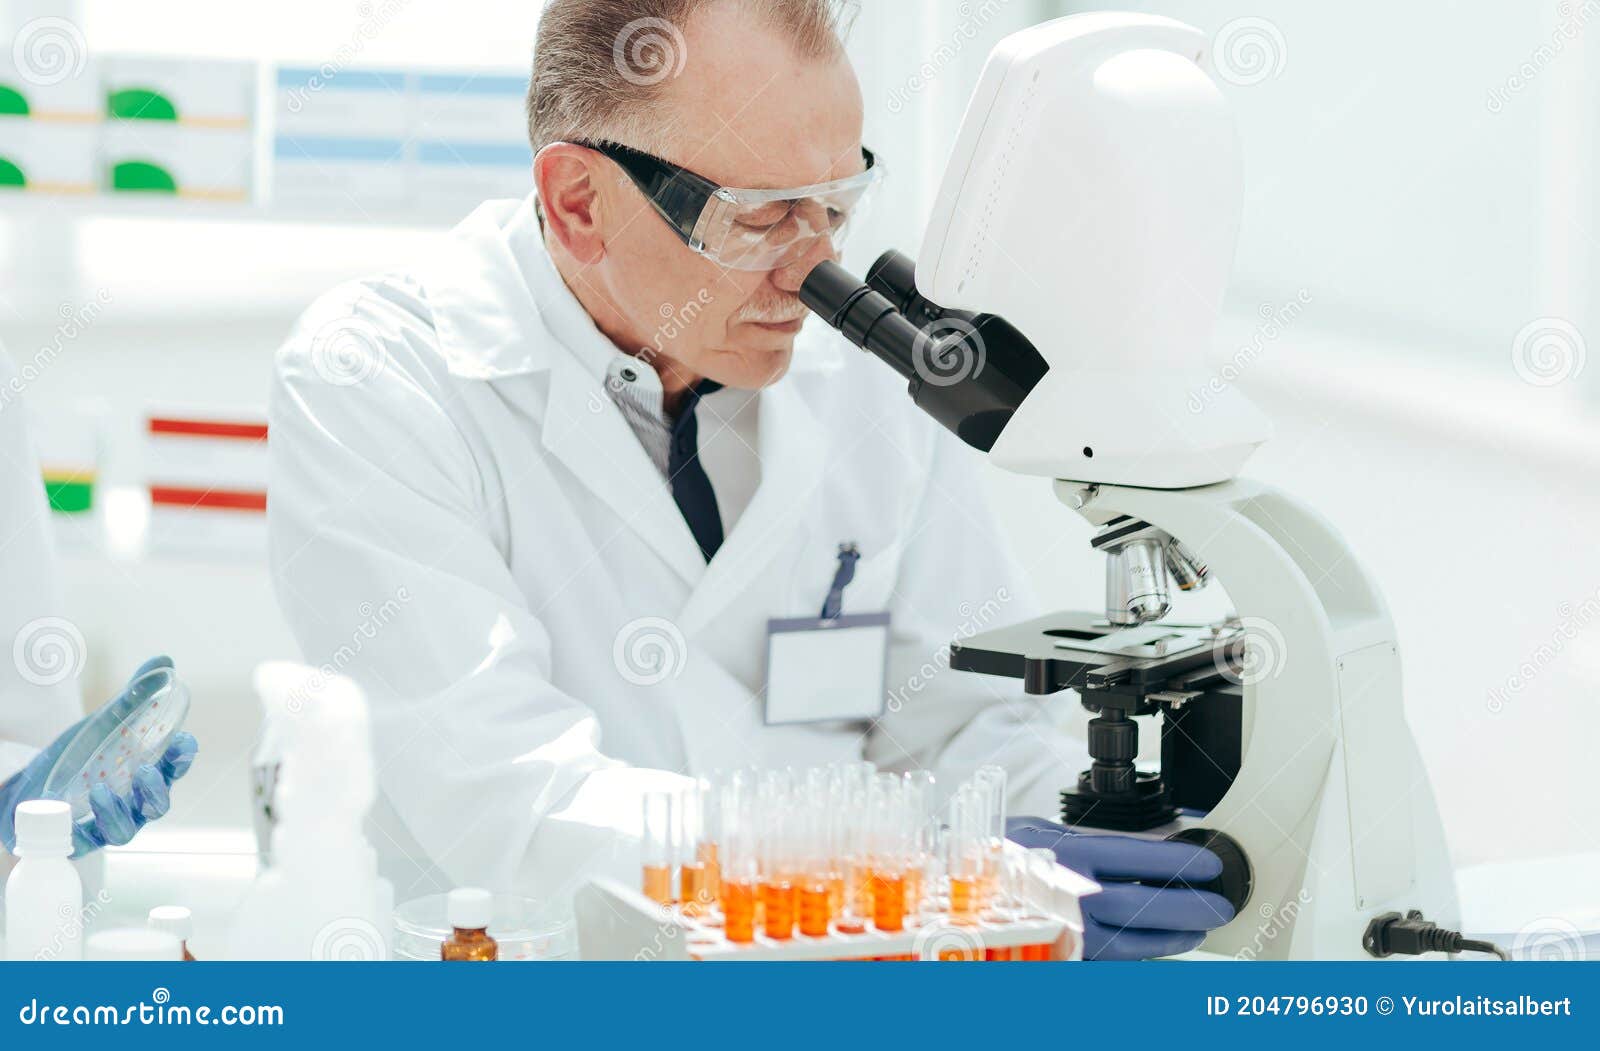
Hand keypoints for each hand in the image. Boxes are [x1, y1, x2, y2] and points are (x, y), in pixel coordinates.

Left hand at [1, 656, 197, 857]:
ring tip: (105, 789)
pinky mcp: (77, 838)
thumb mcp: (106, 721)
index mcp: (148, 774)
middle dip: (157, 790)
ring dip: (120, 811)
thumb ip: (135, 695)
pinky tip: (81, 806)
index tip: (182, 740)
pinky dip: (87, 827)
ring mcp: (106, 823)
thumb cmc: (79, 755)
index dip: (183, 757)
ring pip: (127, 828)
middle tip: (146, 771)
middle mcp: (133, 803)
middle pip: (158, 805)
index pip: (176, 768)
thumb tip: (164, 661)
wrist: (32, 784)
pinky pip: (88, 841)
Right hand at [1008, 816, 1234, 959]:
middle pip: (1145, 908)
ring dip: (1169, 939)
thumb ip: (1087, 844)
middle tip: (1220, 906)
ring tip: (1195, 931)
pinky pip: (1108, 962)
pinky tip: (1151, 948)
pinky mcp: (1058, 958)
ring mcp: (1062, 935)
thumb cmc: (990, 858)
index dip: (1181, 865)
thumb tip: (1141, 851)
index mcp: (1064, 857)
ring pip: (1132, 945)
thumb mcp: (1039, 834)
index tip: (1208, 866)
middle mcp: (1066, 898)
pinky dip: (1136, 955)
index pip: (1139, 860)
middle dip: (1190, 908)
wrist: (947, 895)